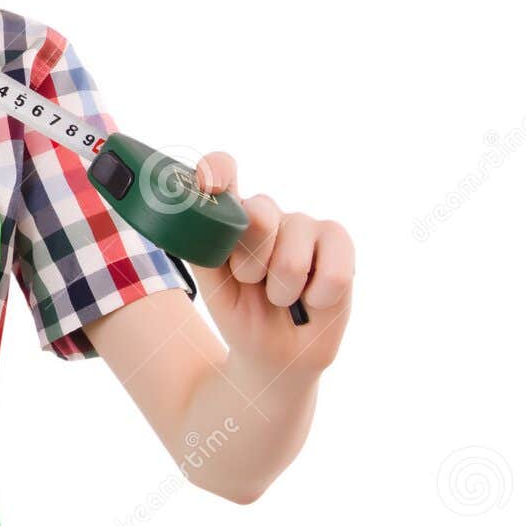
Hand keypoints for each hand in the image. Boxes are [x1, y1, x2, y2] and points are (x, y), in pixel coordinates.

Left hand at [184, 151, 354, 380]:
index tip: (209, 185)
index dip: (217, 171)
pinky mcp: (338, 243)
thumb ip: (201, 246)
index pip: (223, 171)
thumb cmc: (240, 312)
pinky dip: (319, 296)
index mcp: (230, 216)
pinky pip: (335, 270)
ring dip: (282, 288)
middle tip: (250, 281)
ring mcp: (303, 225)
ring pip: (293, 252)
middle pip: (259, 212)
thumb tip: (188, 216)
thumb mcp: (212, 283)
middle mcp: (266, 212)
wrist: (273, 354)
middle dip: (251, 260)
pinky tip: (311, 300)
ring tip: (280, 296)